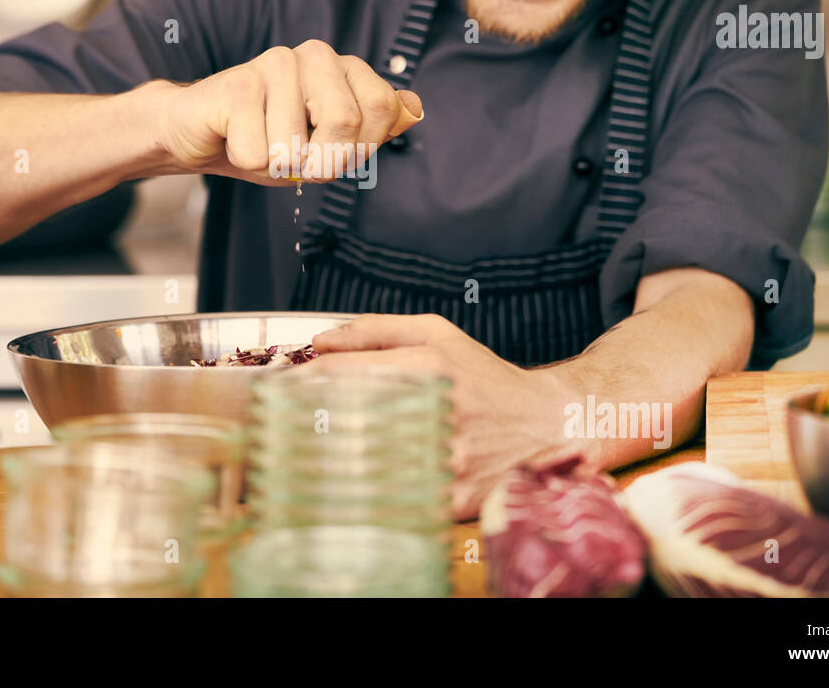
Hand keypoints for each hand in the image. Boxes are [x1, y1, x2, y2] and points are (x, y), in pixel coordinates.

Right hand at [156, 40, 422, 184]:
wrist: (199, 133)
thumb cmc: (267, 138)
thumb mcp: (328, 142)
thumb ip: (373, 127)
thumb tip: (414, 109)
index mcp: (343, 67)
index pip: (383, 109)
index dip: (357, 147)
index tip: (327, 151)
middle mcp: (314, 55)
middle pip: (346, 122)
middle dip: (318, 160)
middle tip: (291, 155)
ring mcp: (275, 64)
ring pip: (297, 146)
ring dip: (275, 163)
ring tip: (258, 140)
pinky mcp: (237, 84)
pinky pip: (258, 153)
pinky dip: (245, 160)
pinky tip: (233, 135)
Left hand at [310, 313, 580, 519]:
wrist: (549, 424)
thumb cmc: (484, 376)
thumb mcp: (437, 333)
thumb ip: (374, 331)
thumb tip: (319, 343)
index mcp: (429, 364)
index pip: (342, 373)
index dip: (300, 382)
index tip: (279, 389)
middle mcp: (438, 409)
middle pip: (345, 420)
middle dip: (308, 421)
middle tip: (287, 423)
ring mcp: (447, 457)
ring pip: (363, 464)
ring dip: (330, 458)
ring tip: (316, 451)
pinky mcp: (454, 498)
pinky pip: (393, 498)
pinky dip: (367, 491)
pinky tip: (356, 481)